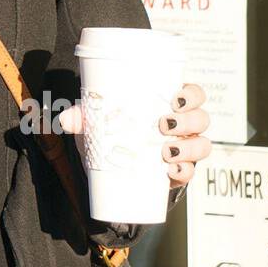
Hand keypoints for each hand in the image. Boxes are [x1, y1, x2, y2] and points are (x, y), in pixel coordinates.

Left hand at [58, 82, 210, 187]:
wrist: (113, 164)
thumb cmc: (113, 130)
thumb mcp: (99, 120)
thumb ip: (82, 116)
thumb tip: (65, 119)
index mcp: (170, 104)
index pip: (194, 94)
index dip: (192, 94)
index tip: (176, 98)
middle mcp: (183, 125)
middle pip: (201, 119)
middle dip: (188, 121)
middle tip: (163, 124)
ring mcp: (184, 149)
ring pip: (202, 145)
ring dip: (189, 147)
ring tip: (166, 150)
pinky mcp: (179, 171)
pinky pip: (190, 172)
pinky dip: (184, 172)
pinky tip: (172, 171)